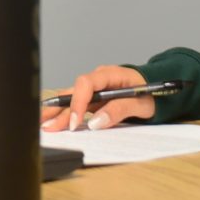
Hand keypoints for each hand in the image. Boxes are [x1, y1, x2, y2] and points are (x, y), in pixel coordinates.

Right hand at [39, 64, 155, 133]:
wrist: (157, 90)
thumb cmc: (151, 95)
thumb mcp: (141, 104)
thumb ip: (119, 110)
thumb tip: (96, 122)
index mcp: (110, 74)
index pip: (86, 84)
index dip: (78, 102)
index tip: (75, 122)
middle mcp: (98, 79)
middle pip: (73, 91)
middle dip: (58, 109)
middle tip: (45, 124)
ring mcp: (95, 89)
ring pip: (71, 99)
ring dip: (58, 112)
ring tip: (42, 124)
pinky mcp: (94, 99)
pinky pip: (77, 105)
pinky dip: (65, 114)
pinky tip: (53, 122)